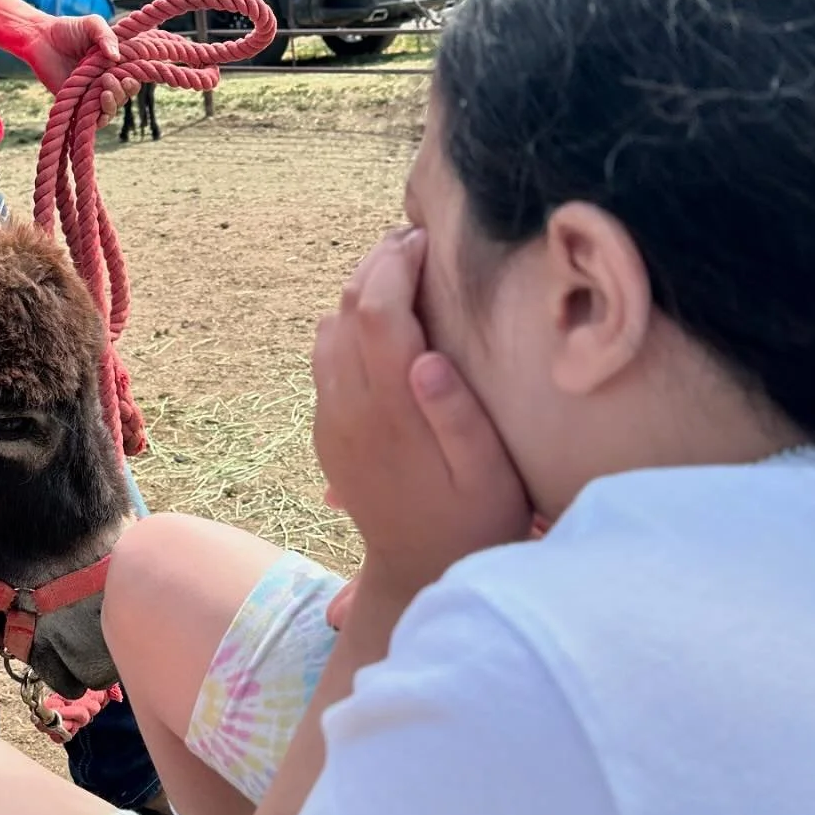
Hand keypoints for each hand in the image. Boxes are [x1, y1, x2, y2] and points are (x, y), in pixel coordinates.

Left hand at [22, 15, 141, 120]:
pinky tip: (99, 101)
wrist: (40, 38)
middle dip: (124, 90)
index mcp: (113, 63)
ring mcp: (91, 93)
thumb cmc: (67, 29)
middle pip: (125, 94)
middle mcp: (105, 80)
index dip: (135, 78)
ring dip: (113, 102)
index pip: (132, 76)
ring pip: (112, 108)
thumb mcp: (92, 24)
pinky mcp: (77, 105)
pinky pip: (94, 118)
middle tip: (109, 78)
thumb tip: (116, 58)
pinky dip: (100, 115)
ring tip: (104, 89)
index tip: (128, 74)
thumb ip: (107, 36)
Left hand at [311, 227, 531, 603]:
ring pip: (329, 329)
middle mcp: (348, 409)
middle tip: (414, 238)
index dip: (397, 264)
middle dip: (377, 264)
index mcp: (390, 412)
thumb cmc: (475, 522)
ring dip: (361, 291)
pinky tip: (384, 320)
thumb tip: (426, 358)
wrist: (418, 576)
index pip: (378, 312)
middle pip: (347, 310)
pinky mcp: (327, 429)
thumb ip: (459, 416)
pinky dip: (351, 323)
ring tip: (402, 269)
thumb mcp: (488, 476)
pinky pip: (326, 357)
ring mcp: (331, 419)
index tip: (426, 237)